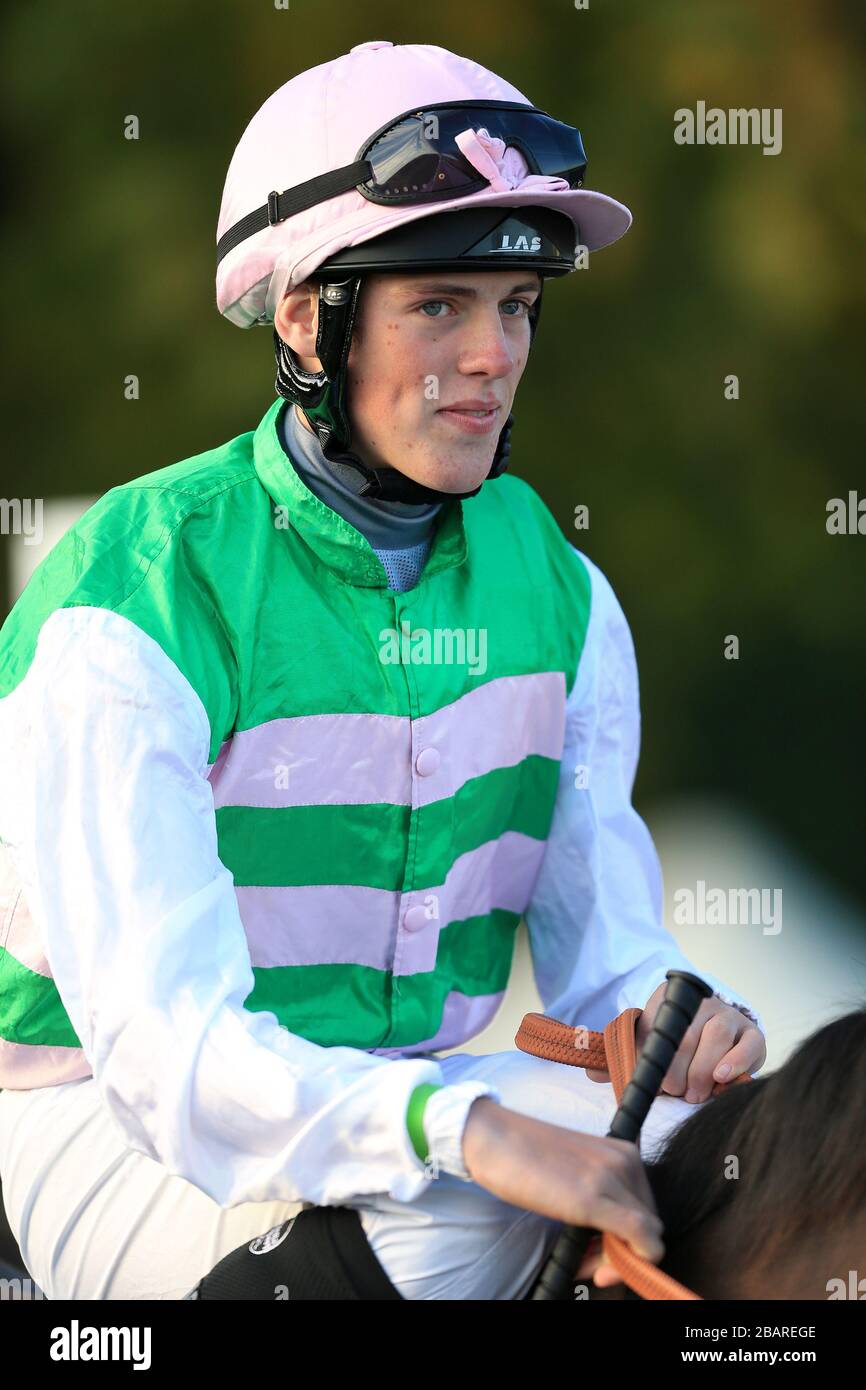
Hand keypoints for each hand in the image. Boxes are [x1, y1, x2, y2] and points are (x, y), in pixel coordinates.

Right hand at [462, 1098, 664, 1285]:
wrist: (495, 1138)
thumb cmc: (528, 1157)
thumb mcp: (578, 1171)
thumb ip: (603, 1195)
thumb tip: (615, 1240)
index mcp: (625, 1153)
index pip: (648, 1209)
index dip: (632, 1241)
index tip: (604, 1254)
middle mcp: (627, 1161)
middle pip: (651, 1226)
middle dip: (625, 1253)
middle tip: (591, 1264)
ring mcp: (612, 1178)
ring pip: (647, 1237)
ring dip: (618, 1261)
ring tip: (583, 1264)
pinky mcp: (594, 1198)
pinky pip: (641, 1238)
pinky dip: (629, 1261)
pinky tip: (595, 1268)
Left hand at [585, 986, 766, 1102]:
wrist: (716, 1040)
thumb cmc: (675, 1049)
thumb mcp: (646, 1049)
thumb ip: (622, 1060)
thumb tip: (592, 1076)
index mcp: (669, 1000)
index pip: (657, 1024)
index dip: (654, 1056)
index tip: (654, 1081)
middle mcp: (701, 1002)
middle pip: (687, 1034)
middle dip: (678, 1070)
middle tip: (673, 1091)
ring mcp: (729, 1015)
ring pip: (717, 1036)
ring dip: (703, 1070)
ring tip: (694, 1094)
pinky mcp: (753, 1034)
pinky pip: (749, 1044)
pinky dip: (736, 1062)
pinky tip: (722, 1077)